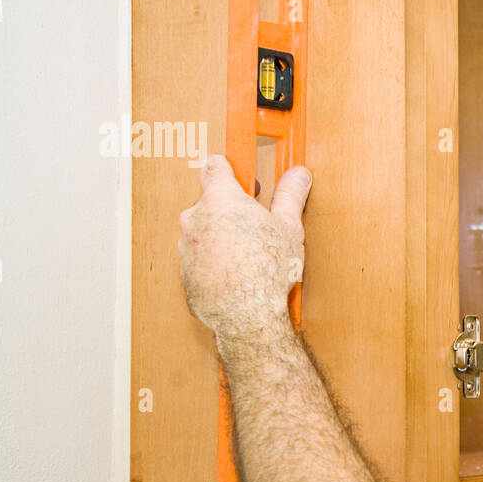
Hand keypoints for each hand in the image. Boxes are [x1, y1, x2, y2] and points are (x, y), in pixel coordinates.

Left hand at [177, 154, 311, 345]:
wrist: (246, 316)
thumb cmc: (266, 271)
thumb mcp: (288, 228)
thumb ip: (290, 196)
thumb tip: (298, 176)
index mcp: (220, 199)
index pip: (214, 166)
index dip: (230, 169)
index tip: (243, 176)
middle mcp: (195, 218)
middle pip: (210, 201)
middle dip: (230, 210)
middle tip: (255, 224)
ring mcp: (185, 245)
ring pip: (203, 231)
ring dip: (221, 236)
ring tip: (248, 255)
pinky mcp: (184, 271)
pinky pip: (199, 257)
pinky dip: (214, 261)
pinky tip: (237, 273)